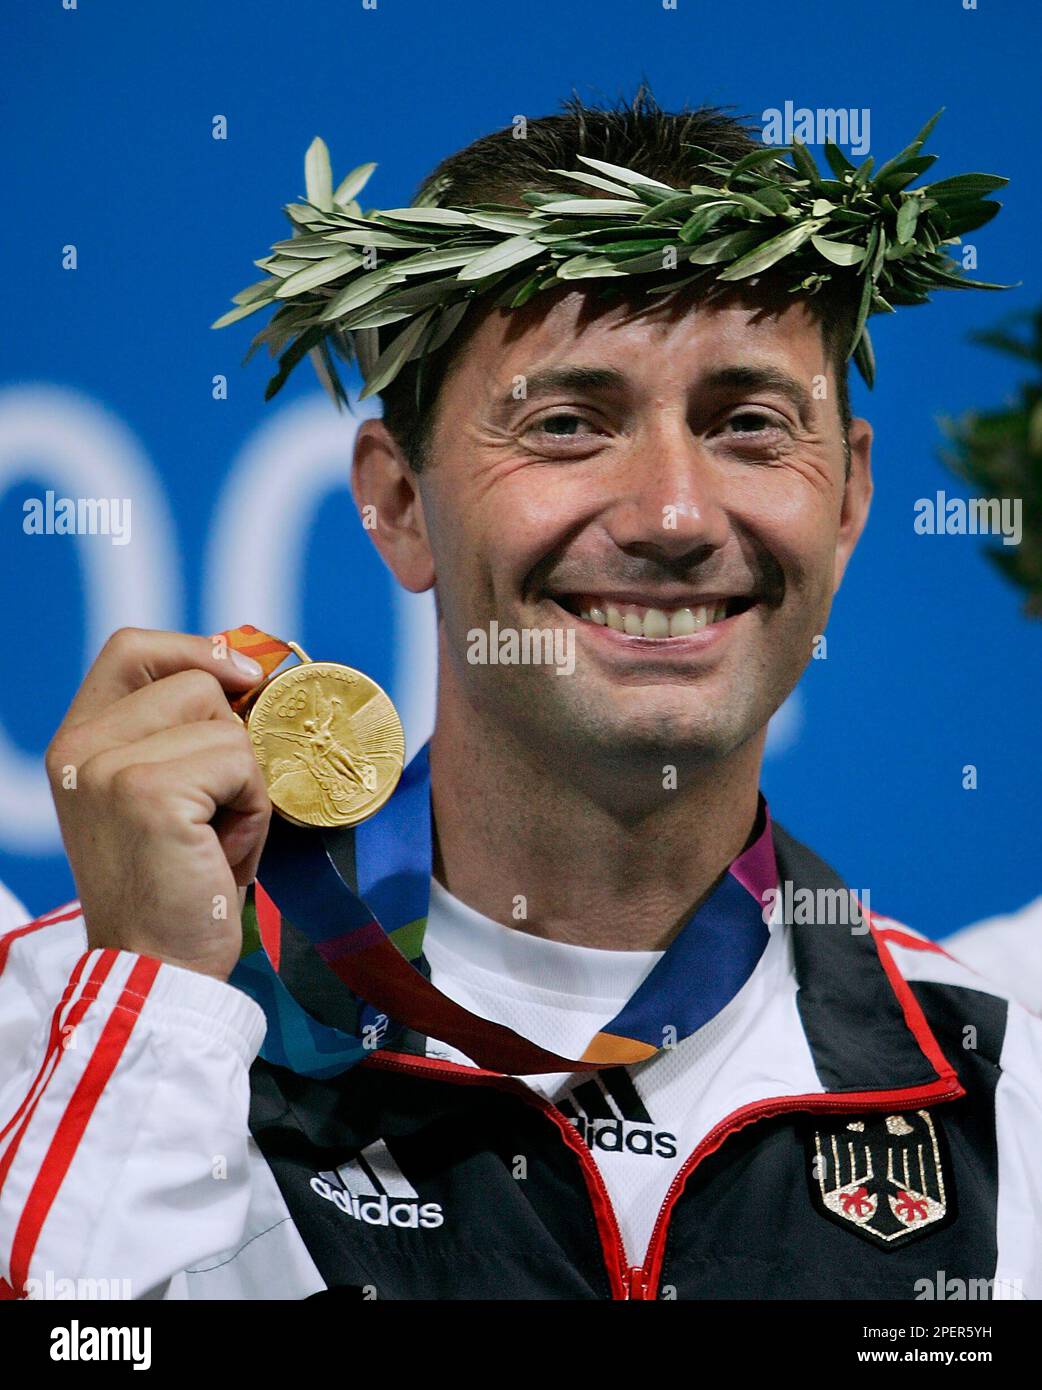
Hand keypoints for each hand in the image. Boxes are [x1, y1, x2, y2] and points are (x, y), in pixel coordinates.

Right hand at [45, 627, 272, 980]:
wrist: (155, 969)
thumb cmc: (175, 888)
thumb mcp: (163, 797)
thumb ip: (180, 735)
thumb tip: (247, 669)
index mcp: (76, 743)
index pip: (132, 649)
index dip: (195, 649)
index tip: (244, 676)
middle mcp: (80, 748)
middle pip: (197, 682)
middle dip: (232, 741)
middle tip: (216, 811)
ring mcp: (109, 767)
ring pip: (227, 725)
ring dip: (245, 783)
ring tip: (216, 839)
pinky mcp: (148, 793)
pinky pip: (241, 764)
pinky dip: (252, 811)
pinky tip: (222, 853)